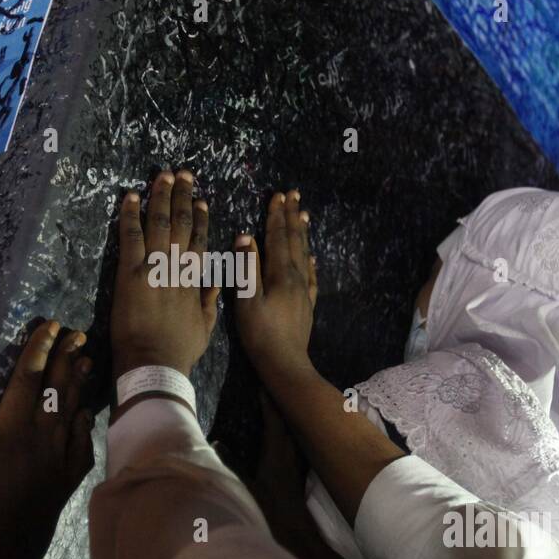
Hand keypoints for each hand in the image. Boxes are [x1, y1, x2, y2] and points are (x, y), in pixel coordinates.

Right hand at [0, 322, 93, 558]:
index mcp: (10, 429)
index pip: (28, 378)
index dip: (39, 349)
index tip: (50, 326)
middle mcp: (40, 438)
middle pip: (58, 389)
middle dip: (67, 358)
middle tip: (78, 334)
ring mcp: (57, 462)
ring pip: (72, 413)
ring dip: (80, 384)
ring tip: (88, 362)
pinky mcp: (65, 484)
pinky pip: (81, 446)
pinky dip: (83, 426)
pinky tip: (84, 418)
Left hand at [110, 170, 218, 378]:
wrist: (155, 362)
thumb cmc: (179, 350)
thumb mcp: (205, 327)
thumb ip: (209, 302)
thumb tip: (213, 283)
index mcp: (194, 280)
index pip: (199, 242)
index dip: (200, 219)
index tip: (201, 201)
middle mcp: (177, 267)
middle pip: (182, 225)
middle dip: (183, 197)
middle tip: (184, 175)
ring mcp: (154, 267)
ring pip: (159, 223)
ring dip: (161, 197)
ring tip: (163, 175)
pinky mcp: (131, 272)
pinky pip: (131, 236)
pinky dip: (130, 214)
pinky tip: (130, 195)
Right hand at [235, 190, 317, 381]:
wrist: (285, 364)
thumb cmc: (260, 333)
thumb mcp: (247, 299)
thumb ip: (247, 267)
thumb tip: (246, 236)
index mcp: (280, 274)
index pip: (277, 237)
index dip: (276, 215)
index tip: (278, 195)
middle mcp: (296, 278)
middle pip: (294, 240)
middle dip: (292, 217)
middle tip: (294, 194)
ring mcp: (304, 291)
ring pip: (304, 254)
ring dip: (302, 233)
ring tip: (304, 214)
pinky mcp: (307, 305)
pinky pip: (311, 276)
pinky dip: (311, 262)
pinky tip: (312, 257)